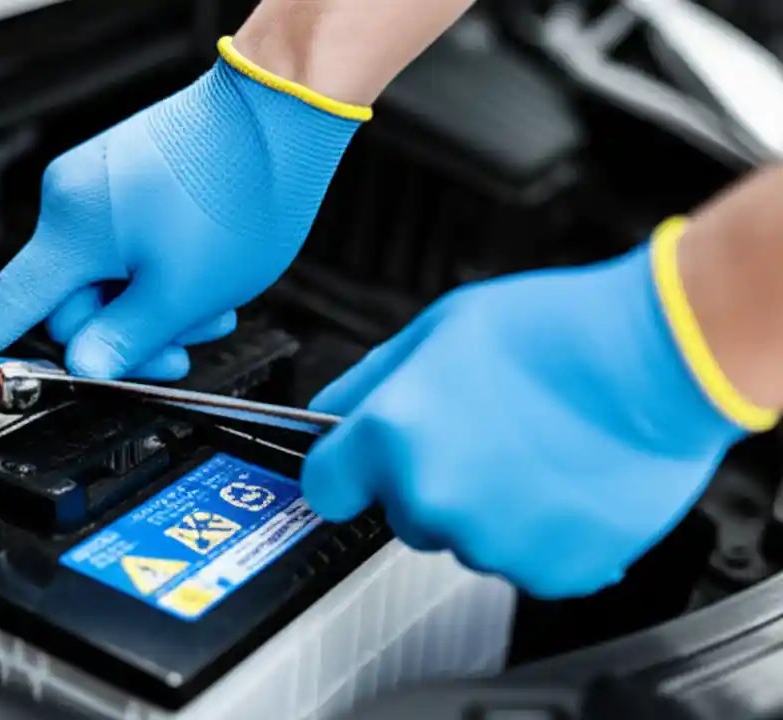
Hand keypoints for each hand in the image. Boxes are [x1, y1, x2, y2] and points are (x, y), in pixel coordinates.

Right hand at [0, 39, 367, 391]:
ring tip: (207, 306)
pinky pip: (128, 243)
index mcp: (72, 228)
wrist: (279, 116)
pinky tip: (202, 277)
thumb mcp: (183, 293)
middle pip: (76, 301)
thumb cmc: (238, 189)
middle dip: (125, 335)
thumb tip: (86, 366)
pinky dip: (160, 271)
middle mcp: (73, 198)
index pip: (7, 304)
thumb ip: (125, 341)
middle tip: (177, 350)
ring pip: (111, 276)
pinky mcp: (127, 175)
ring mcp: (100, 182)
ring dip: (154, 306)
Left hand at [301, 222, 761, 597]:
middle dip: (430, 480)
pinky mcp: (550, 572)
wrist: (663, 359)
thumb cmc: (558, 332)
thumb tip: (334, 414)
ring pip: (464, 538)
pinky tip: (563, 481)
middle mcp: (431, 497)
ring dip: (488, 507)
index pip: (326, 486)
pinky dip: (539, 533)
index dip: (347, 470)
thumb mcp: (438, 328)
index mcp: (392, 434)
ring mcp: (491, 542)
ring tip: (535, 451)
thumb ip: (372, 382)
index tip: (364, 464)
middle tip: (484, 433)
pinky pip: (522, 561)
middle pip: (402, 512)